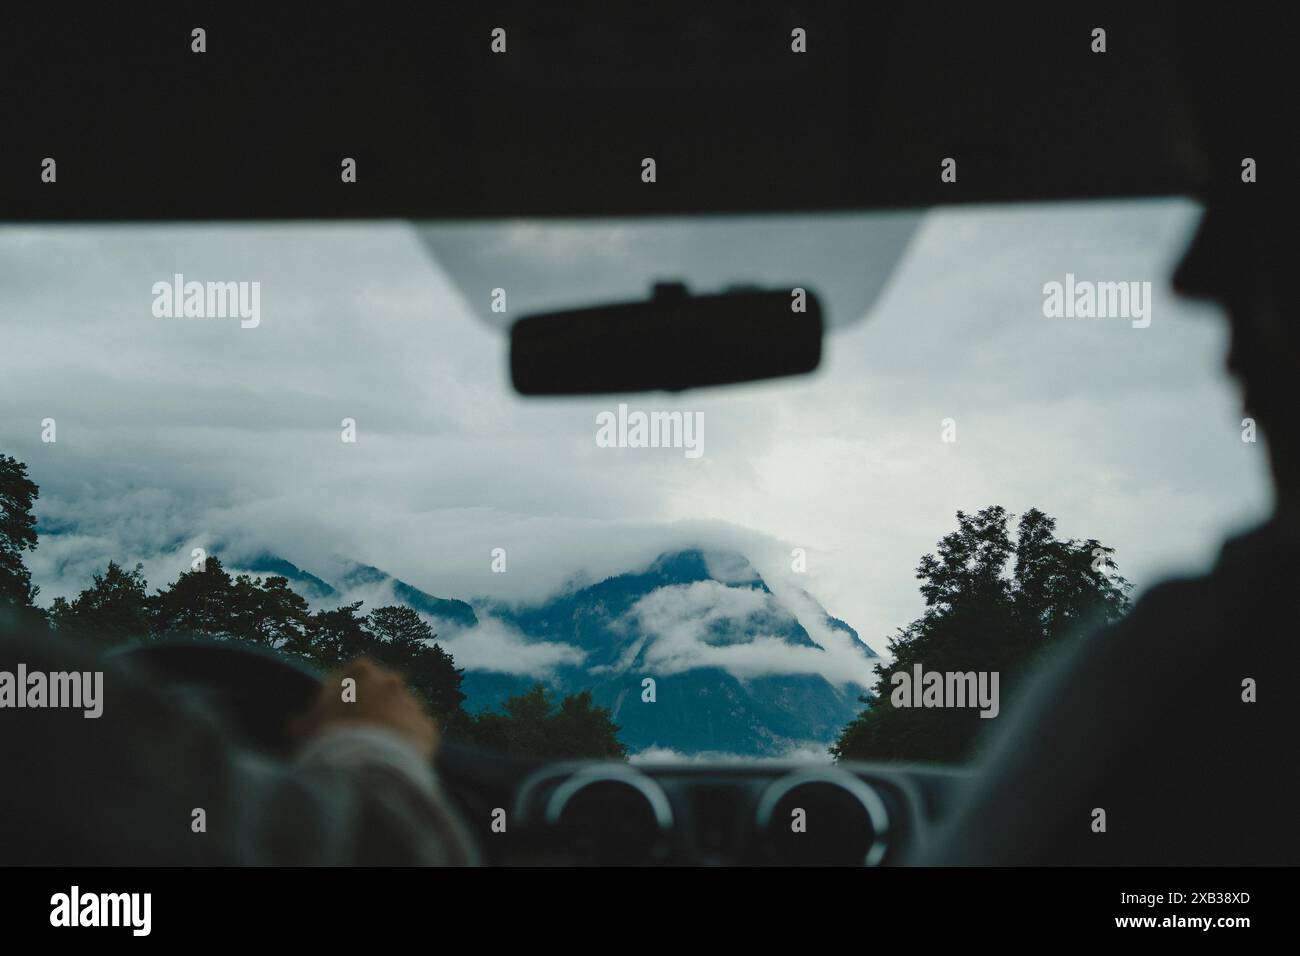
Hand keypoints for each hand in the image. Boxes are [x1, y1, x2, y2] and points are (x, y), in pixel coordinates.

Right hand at [292, 658, 437, 759]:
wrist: (365, 763)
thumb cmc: (327, 739)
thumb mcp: (305, 728)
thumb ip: (305, 721)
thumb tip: (297, 725)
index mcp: (359, 673)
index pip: (356, 675)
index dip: (349, 695)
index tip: (343, 714)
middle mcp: (390, 682)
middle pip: (383, 693)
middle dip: (375, 710)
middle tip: (361, 735)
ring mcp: (411, 703)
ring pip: (402, 715)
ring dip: (394, 729)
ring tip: (378, 755)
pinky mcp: (427, 727)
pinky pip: (418, 736)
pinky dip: (410, 748)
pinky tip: (396, 765)